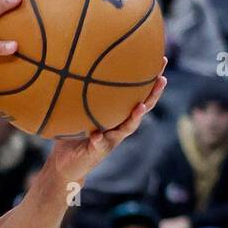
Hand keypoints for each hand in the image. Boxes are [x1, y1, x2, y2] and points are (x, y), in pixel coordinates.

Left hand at [45, 68, 166, 183]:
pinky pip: (100, 144)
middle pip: (142, 108)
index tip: (159, 62)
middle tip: (162, 78)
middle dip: (153, 94)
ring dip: (136, 117)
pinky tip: (97, 135)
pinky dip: (99, 139)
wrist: (65, 165)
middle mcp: (118, 127)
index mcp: (116, 116)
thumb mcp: (75, 113)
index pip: (137, 96)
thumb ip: (78, 97)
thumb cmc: (72, 136)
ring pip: (128, 127)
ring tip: (141, 106)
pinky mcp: (98, 152)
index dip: (149, 82)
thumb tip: (73, 68)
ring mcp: (111, 140)